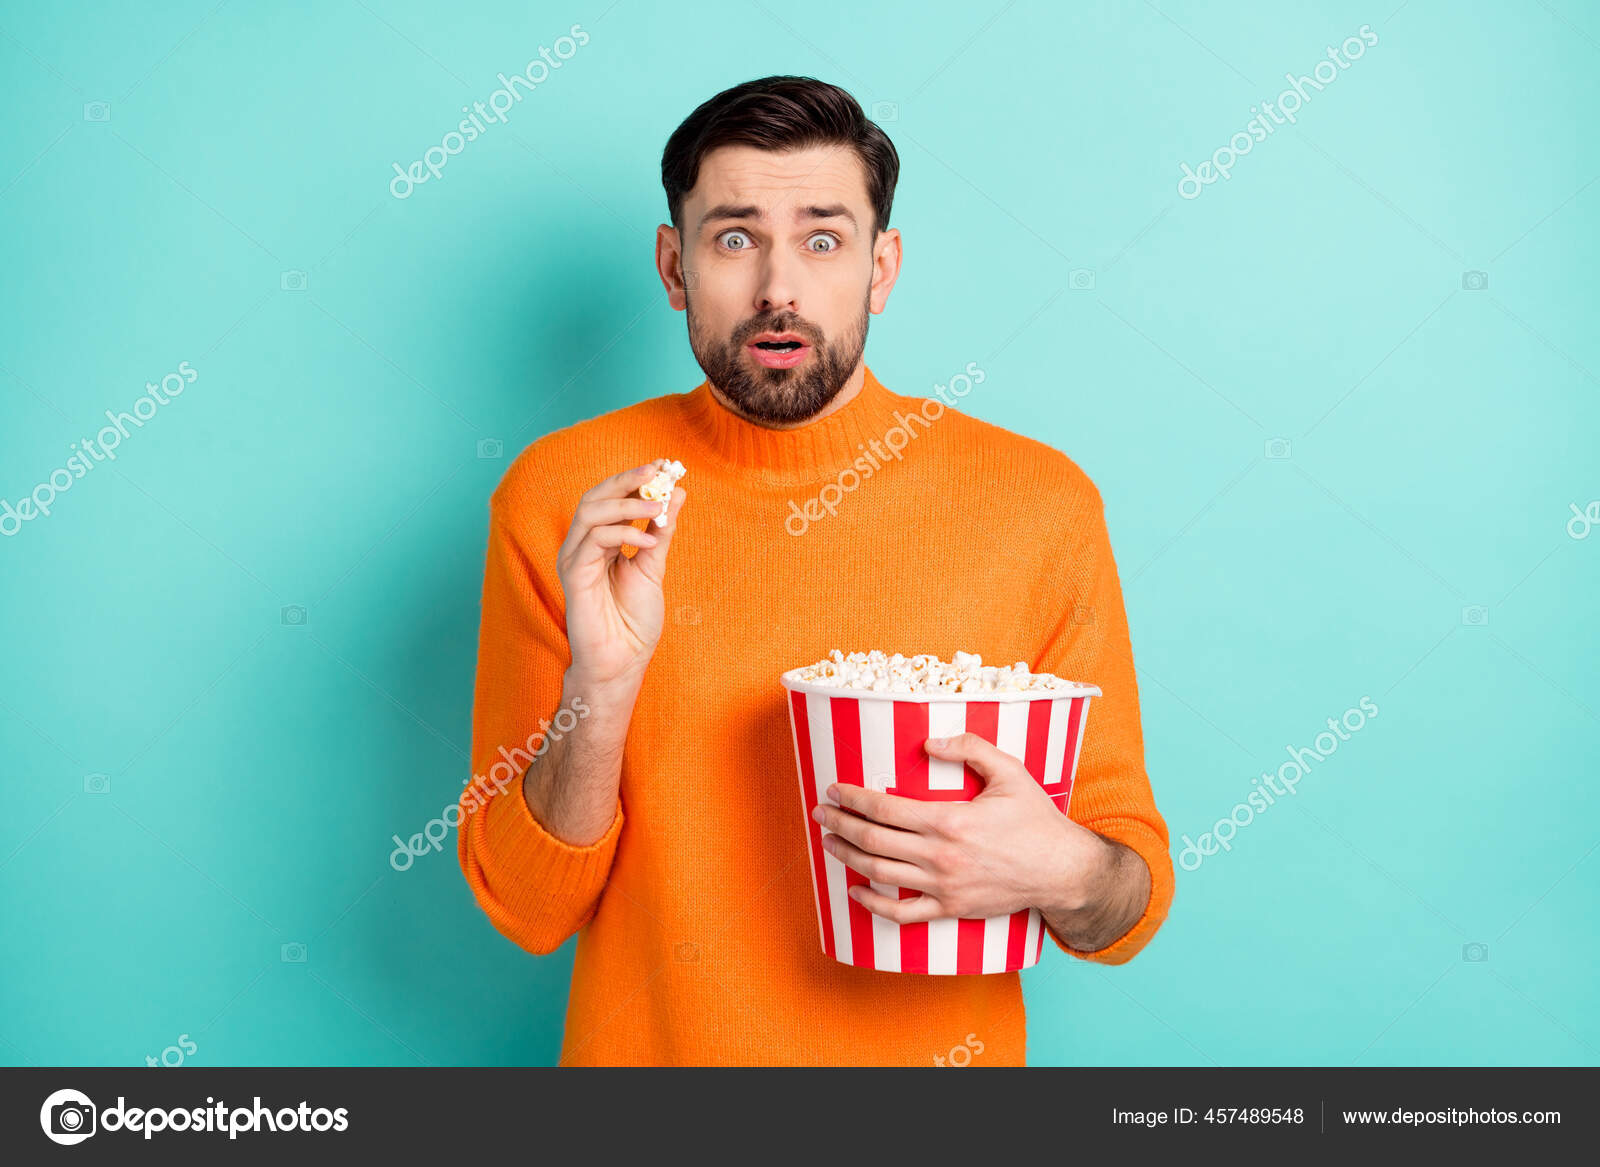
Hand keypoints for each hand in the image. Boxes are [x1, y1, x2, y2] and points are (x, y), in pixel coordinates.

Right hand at [557, 460, 685, 691]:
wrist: (623, 662)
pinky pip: (594, 541)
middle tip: (658, 472)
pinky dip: (624, 534)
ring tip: (659, 506)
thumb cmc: (634, 621)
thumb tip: (677, 494)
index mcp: (599, 543)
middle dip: (627, 480)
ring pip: (590, 512)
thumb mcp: (654, 567)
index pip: (610, 498)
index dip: (633, 479)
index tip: (663, 466)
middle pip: (594, 497)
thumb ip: (661, 530)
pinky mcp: (574, 576)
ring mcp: (575, 560)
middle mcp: (582, 547)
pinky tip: (651, 542)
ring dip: (627, 503)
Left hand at [810, 732, 1106, 923]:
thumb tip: (929, 743)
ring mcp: (943, 886)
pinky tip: (856, 891)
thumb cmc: (1036, 819)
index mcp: (949, 820)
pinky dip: (874, 904)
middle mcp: (940, 856)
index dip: (852, 799)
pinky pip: (903, 913)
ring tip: (829, 842)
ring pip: (880, 874)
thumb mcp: (1009, 771)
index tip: (834, 789)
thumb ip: (970, 748)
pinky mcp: (951, 908)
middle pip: (872, 841)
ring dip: (847, 857)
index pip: (884, 809)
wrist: (1062, 870)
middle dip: (839, 825)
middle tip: (820, 813)